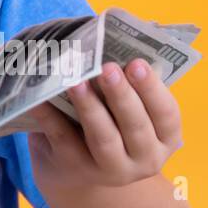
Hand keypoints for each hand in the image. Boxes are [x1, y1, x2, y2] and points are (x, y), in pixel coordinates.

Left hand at [25, 59, 184, 189]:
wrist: (78, 171)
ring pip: (103, 138)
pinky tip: (40, 98)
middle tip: (108, 68)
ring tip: (76, 81)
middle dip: (121, 96)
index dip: (152, 89)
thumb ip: (128, 82)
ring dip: (90, 107)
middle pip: (135, 127)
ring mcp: (110, 169)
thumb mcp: (127, 109)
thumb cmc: (109, 124)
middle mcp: (144, 159)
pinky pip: (63, 139)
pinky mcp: (76, 168)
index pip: (166, 114)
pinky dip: (51, 117)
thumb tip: (117, 36)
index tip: (137, 62)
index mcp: (163, 138)